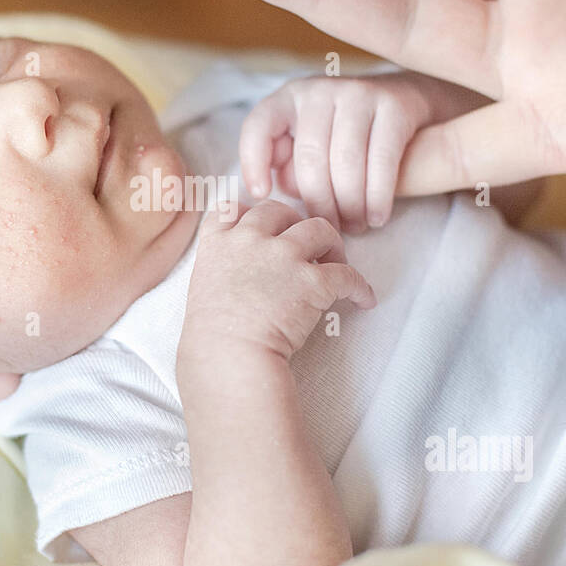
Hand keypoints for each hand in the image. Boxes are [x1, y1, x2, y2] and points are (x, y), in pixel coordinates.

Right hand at [178, 200, 375, 364]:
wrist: (229, 357)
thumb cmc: (212, 338)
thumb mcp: (203, 289)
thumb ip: (221, 270)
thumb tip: (244, 276)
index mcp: (218, 243)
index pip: (232, 208)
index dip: (250, 214)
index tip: (263, 227)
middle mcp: (250, 240)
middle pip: (279, 211)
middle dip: (294, 222)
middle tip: (304, 243)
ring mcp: (282, 256)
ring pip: (319, 228)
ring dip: (330, 243)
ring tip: (336, 261)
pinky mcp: (312, 280)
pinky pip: (347, 274)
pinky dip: (359, 286)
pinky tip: (363, 299)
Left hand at [240, 72, 437, 232]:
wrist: (402, 98)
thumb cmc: (342, 134)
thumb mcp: (305, 141)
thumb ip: (286, 164)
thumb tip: (276, 190)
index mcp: (289, 98)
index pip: (259, 126)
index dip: (254, 162)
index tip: (261, 196)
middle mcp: (320, 90)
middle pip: (310, 157)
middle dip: (319, 202)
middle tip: (328, 228)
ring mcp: (358, 93)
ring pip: (346, 162)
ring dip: (350, 205)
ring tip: (354, 227)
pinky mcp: (392, 105)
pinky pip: (381, 160)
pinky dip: (377, 197)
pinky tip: (376, 217)